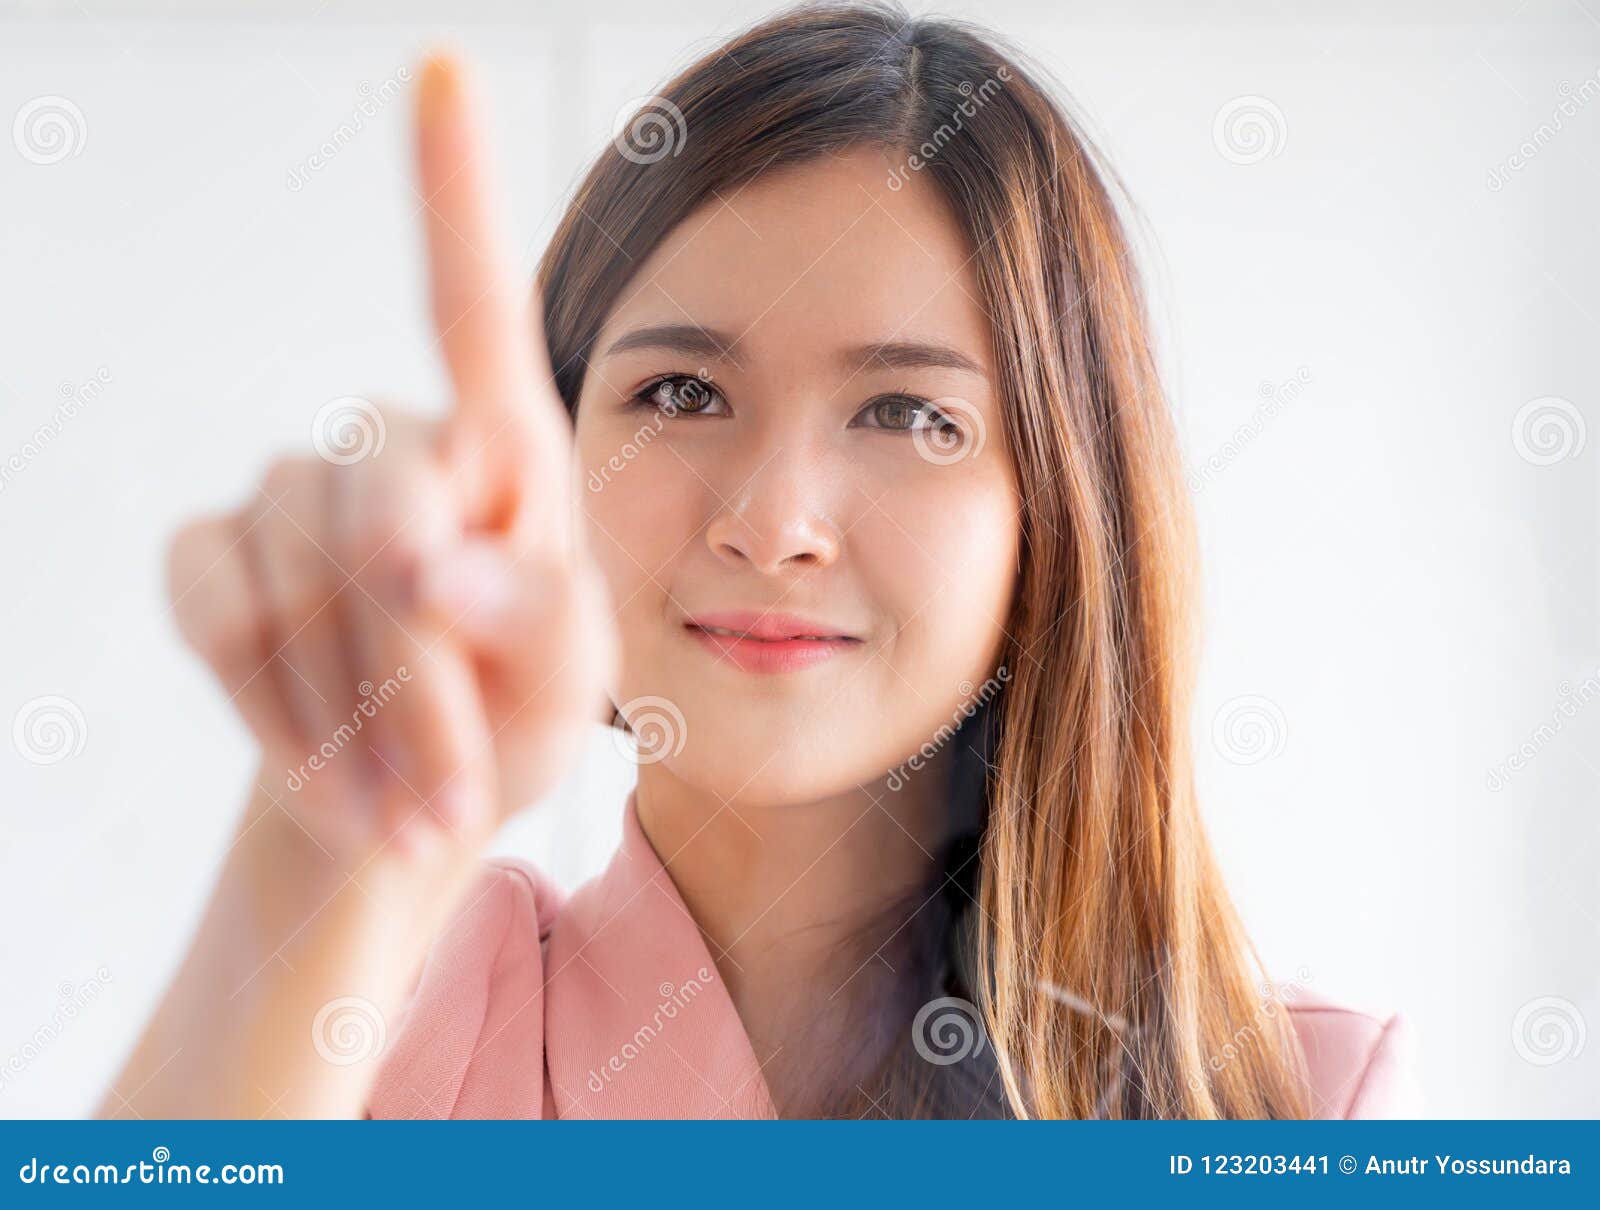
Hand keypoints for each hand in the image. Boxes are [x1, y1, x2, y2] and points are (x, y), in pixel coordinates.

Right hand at [166, 54, 616, 869]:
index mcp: (506, 454)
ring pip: (297, 581)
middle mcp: (396, 444)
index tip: (442, 67)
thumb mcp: (570, 682)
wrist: (410, 797)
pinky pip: (216, 615)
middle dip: (420, 678)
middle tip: (459, 794)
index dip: (451, 191)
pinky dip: (271, 711)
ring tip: (412, 802)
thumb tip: (423, 563)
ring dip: (354, 717)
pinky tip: (324, 768)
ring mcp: (292, 494)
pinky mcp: (214, 555)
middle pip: (383, 518)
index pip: (474, 310)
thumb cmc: (516, 717)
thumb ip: (535, 614)